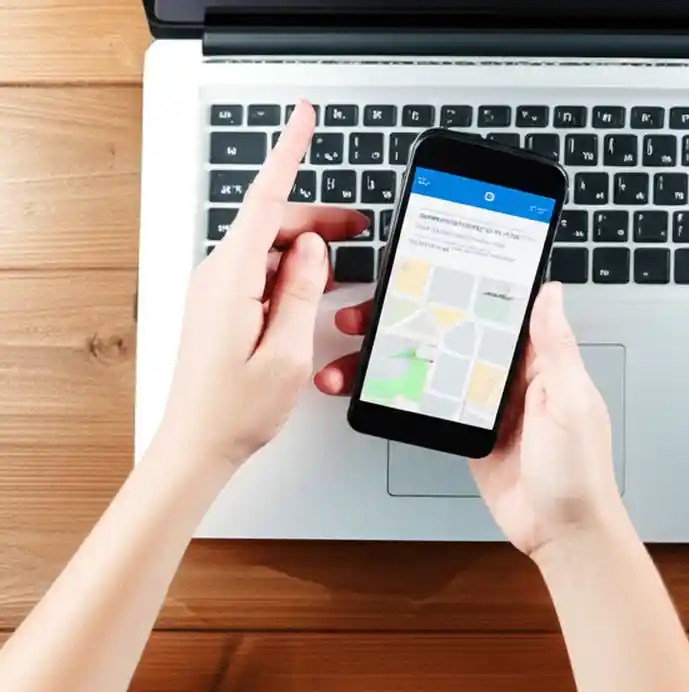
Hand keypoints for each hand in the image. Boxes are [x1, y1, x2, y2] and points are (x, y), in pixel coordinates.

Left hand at [158, 102, 368, 469]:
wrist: (197, 446)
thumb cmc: (236, 410)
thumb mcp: (289, 352)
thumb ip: (304, 292)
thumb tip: (314, 248)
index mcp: (231, 280)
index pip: (264, 200)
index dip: (288, 153)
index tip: (303, 118)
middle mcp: (217, 276)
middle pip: (273, 224)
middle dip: (319, 221)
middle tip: (361, 228)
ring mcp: (216, 290)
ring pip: (270, 248)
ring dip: (308, 254)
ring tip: (343, 276)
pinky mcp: (221, 305)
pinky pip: (261, 273)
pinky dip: (292, 277)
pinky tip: (314, 300)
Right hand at [315, 283, 624, 558]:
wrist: (562, 534)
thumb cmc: (579, 471)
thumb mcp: (569, 401)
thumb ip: (556, 347)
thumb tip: (551, 292)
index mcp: (545, 364)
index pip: (504, 315)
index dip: (471, 292)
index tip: (434, 272)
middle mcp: (518, 381)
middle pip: (464, 338)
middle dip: (423, 321)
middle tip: (379, 310)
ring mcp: (492, 408)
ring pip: (444, 369)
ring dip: (408, 356)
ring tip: (366, 346)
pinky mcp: (473, 435)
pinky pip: (437, 406)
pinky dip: (410, 393)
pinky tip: (382, 381)